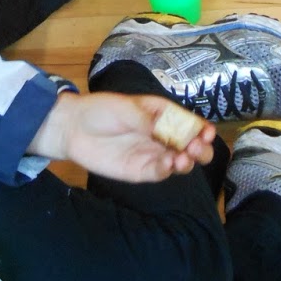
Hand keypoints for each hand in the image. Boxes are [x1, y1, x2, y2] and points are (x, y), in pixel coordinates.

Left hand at [30, 91, 215, 181]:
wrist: (73, 128)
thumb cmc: (101, 110)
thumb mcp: (126, 108)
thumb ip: (148, 120)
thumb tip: (170, 128)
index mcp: (162, 114)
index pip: (188, 121)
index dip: (200, 127)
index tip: (207, 132)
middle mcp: (161, 135)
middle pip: (189, 145)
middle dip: (200, 148)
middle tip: (198, 148)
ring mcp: (152, 154)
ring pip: (178, 161)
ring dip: (186, 161)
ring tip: (184, 159)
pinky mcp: (140, 170)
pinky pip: (159, 172)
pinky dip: (167, 170)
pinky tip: (169, 165)